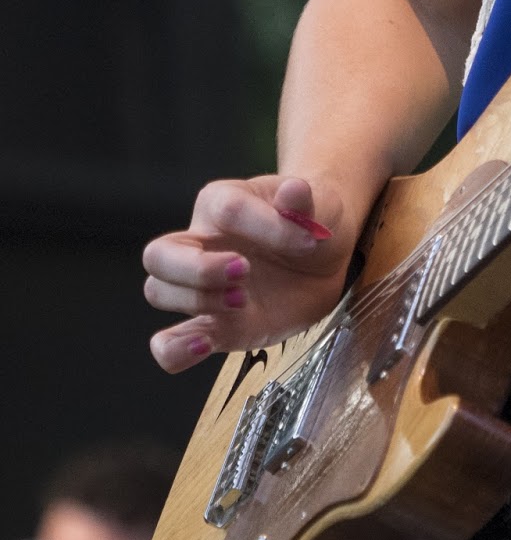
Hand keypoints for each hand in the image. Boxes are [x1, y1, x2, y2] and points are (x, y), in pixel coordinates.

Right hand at [143, 174, 354, 372]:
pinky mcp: (213, 326)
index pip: (227, 209)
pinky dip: (174, 349)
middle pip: (160, 254)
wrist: (323, 259)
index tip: (307, 241)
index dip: (266, 226)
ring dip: (197, 301)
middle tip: (244, 271)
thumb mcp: (319, 205)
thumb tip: (293, 190)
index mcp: (223, 202)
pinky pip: (169, 343)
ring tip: (243, 302)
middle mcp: (200, 243)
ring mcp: (202, 287)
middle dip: (198, 268)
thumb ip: (304, 200)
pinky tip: (202, 347)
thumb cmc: (313, 221)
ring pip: (159, 292)